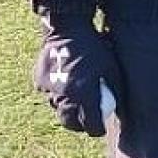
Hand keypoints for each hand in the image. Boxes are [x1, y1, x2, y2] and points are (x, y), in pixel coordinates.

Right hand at [34, 6, 122, 136]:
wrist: (68, 28)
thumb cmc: (95, 48)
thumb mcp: (112, 69)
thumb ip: (115, 92)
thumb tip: (118, 109)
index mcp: (84, 95)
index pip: (90, 126)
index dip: (96, 129)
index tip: (100, 129)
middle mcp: (65, 96)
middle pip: (71, 123)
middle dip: (79, 125)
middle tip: (87, 121)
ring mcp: (50, 90)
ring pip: (58, 110)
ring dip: (67, 111)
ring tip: (76, 103)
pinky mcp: (39, 82)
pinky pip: (49, 95)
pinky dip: (57, 95)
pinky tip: (65, 85)